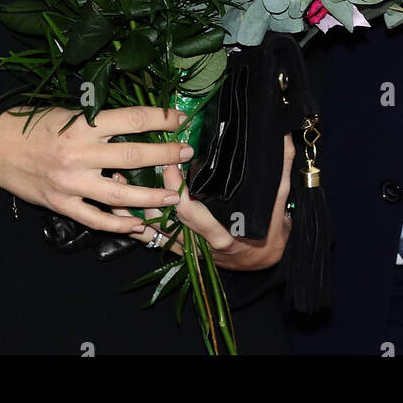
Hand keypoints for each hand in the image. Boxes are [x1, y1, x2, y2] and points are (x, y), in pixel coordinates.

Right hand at [0, 105, 192, 234]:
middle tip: (186, 154)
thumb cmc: (34, 125)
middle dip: (165, 155)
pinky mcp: (61, 205)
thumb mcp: (68, 112)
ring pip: (119, 196)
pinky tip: (139, 227)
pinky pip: (96, 219)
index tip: (179, 119)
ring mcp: (71, 183)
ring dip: (151, 197)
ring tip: (174, 197)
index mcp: (83, 125)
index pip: (131, 120)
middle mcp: (79, 154)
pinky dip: (120, 225)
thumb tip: (136, 126)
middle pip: (132, 157)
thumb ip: (98, 121)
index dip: (159, 119)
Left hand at [123, 134, 294, 270]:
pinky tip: (118, 203)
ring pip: (153, 232)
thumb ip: (281, 172)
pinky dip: (133, 222)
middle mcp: (200, 247)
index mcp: (222, 236)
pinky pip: (152, 239)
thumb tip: (286, 138)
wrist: (264, 265)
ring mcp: (187, 251)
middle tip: (132, 165)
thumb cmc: (272, 234)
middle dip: (146, 194)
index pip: (194, 215)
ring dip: (132, 207)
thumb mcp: (279, 206)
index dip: (178, 192)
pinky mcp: (180, 251)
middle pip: (165, 222)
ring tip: (116, 178)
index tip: (170, 165)